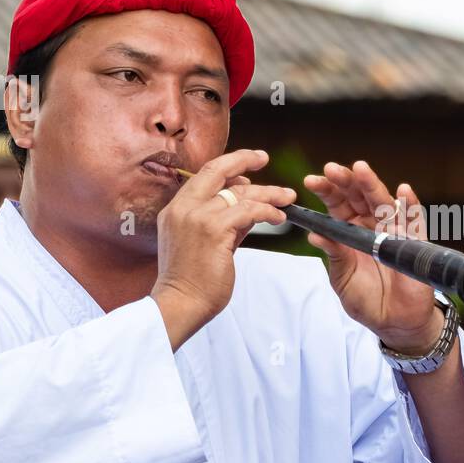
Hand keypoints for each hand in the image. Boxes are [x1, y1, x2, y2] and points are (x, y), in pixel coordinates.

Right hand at [150, 149, 295, 349]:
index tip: (247, 166)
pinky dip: (268, 211)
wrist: (179, 304)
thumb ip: (224, 223)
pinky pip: (249, 211)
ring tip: (287, 198)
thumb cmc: (191, 282)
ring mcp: (197, 217)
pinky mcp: (214, 230)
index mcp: (176, 209)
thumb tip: (250, 209)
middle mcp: (183, 208)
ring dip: (268, 193)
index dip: (228, 167)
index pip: (203, 176)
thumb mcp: (204, 244)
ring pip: (240, 192)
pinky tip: (279, 217)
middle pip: (216, 170)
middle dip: (243, 159)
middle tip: (264, 158)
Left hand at [302, 161, 439, 352]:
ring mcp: (394, 231)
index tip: (311, 181)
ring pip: (383, 203)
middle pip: (358, 197)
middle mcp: (372, 226)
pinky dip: (410, 205)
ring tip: (360, 169)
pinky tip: (403, 191)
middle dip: (346, 181)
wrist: (394, 323)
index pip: (337, 204)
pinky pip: (414, 221)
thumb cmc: (366, 299)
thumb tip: (315, 234)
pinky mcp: (415, 243)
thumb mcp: (342, 278)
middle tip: (332, 169)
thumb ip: (334, 254)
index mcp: (350, 231)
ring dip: (371, 185)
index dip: (326, 191)